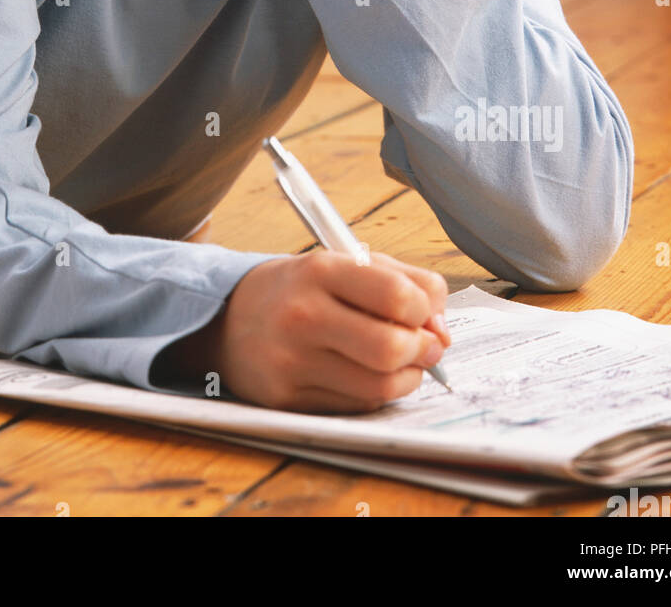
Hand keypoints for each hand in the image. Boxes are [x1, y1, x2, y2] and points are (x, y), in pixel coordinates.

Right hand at [175, 250, 450, 412]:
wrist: (227, 320)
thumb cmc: (301, 289)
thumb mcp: (346, 264)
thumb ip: (406, 282)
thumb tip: (443, 331)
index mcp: (320, 271)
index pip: (397, 296)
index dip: (425, 310)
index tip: (422, 312)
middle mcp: (303, 316)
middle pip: (391, 349)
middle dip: (423, 350)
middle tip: (424, 345)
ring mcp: (293, 362)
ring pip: (380, 387)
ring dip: (407, 378)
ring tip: (400, 361)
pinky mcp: (289, 400)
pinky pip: (358, 407)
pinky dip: (376, 394)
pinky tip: (366, 375)